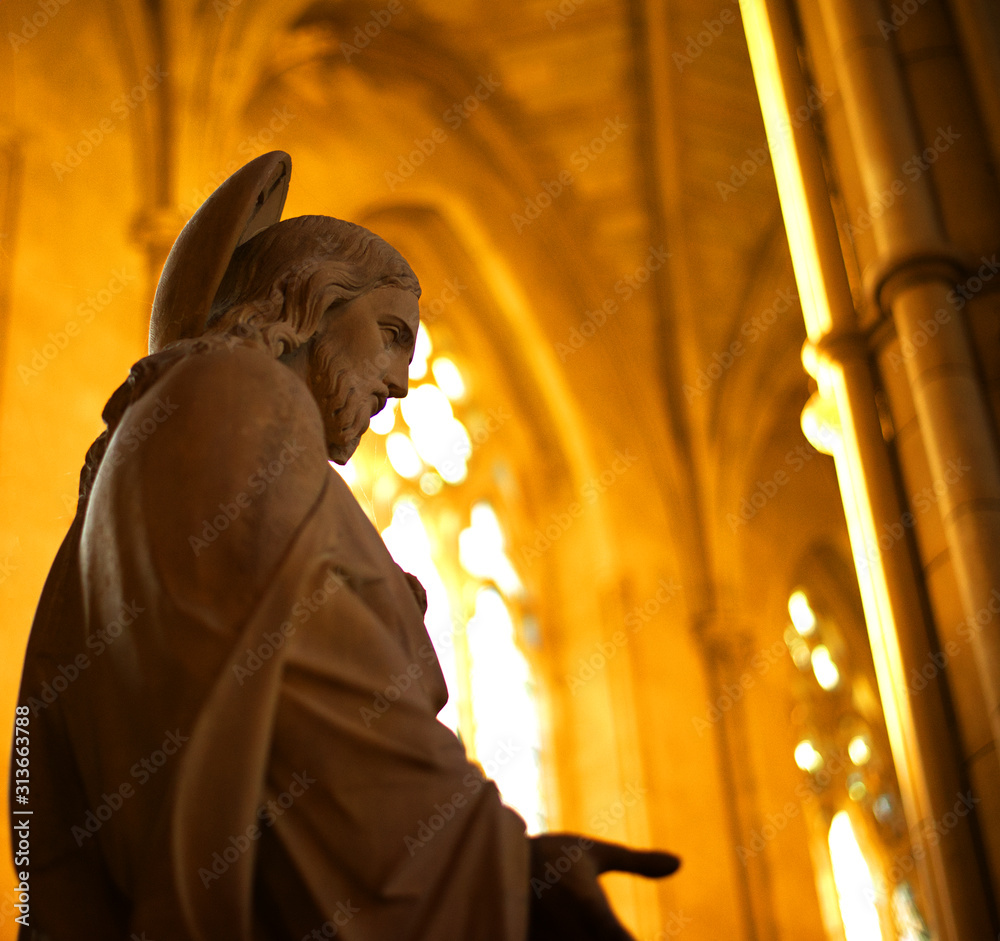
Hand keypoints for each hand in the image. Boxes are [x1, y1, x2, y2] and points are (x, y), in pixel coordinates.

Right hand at [528, 832, 680, 939]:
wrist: (490, 861)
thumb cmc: (551, 854)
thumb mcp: (593, 852)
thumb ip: (636, 862)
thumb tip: (680, 862)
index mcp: (587, 905)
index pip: (618, 939)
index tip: (645, 938)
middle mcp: (569, 932)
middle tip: (616, 934)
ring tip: (603, 935)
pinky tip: (583, 938)